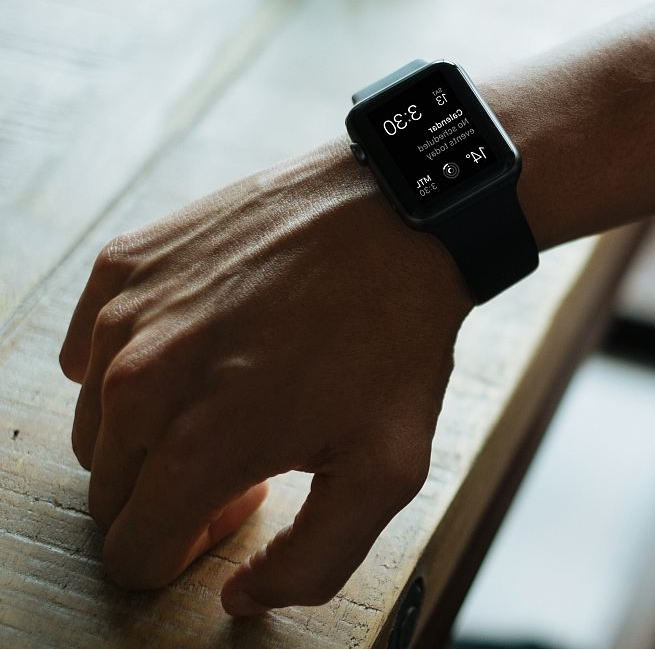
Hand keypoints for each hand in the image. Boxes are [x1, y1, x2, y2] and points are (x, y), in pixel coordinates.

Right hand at [58, 139, 471, 614]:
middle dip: (169, 493)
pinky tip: (200, 346)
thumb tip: (236, 598)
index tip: (241, 504)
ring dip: (150, 430)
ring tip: (231, 394)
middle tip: (248, 447)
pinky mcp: (127, 264)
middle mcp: (141, 384)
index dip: (188, 547)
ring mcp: (126, 317)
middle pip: (109, 493)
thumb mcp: (387, 472)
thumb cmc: (397, 340)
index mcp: (199, 446)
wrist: (400, 221)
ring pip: (96, 425)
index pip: (132, 552)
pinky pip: (90, 349)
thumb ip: (311, 563)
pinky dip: (129, 364)